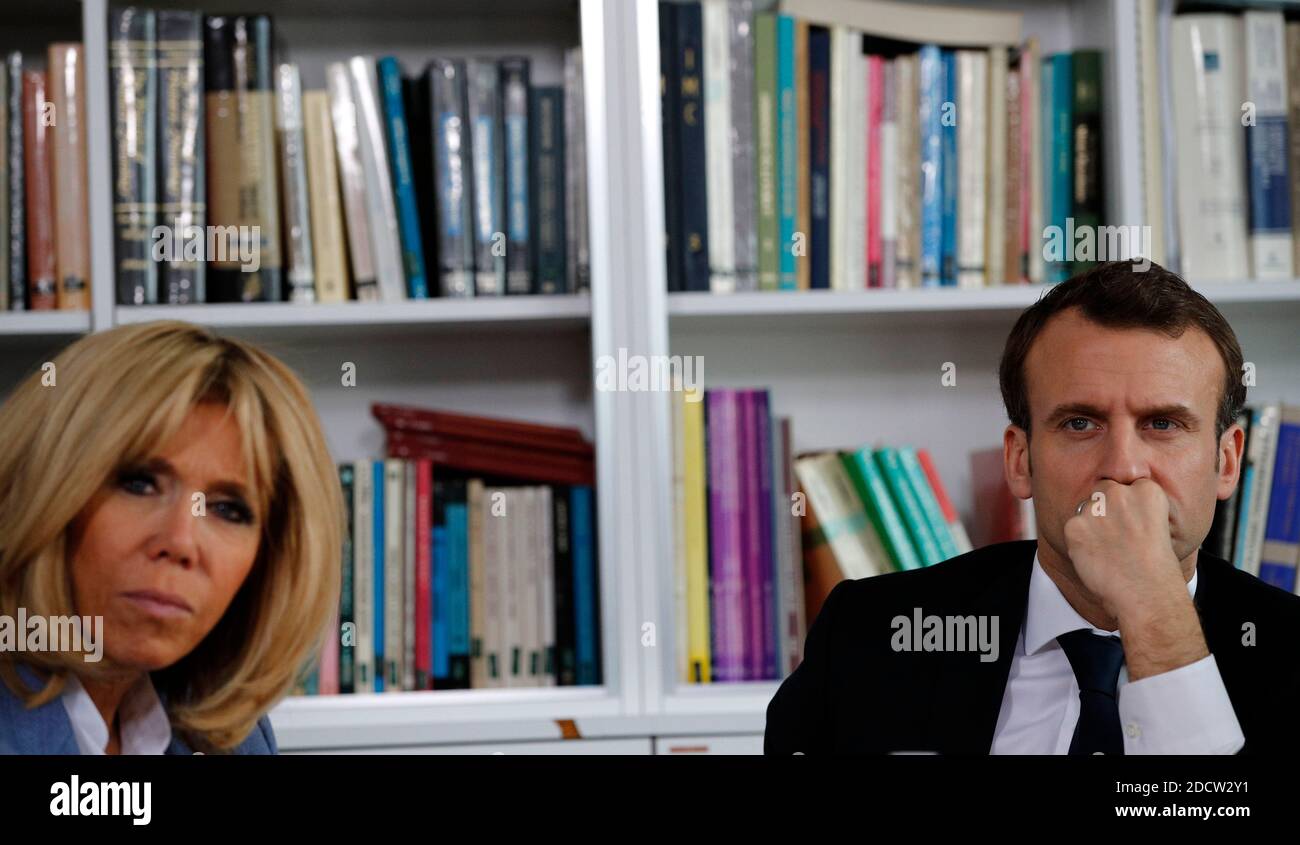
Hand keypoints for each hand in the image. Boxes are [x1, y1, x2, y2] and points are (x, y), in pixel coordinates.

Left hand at [1063, 478, 1206, 679]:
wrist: (1145, 593)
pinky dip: (1079, 542)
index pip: (1128, 485)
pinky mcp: (1074, 526)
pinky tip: (1096, 557)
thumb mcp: (1159, 524)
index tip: (1134, 525)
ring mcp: (1095, 508)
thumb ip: (1136, 506)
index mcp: (1147, 490)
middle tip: (1117, 537)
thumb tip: (1112, 501)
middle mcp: (1119, 493)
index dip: (1128, 507)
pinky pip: (1072, 528)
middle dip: (1106, 508)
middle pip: (1103, 490)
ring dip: (1091, 525)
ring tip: (1108, 550)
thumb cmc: (1156, 567)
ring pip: (1085, 509)